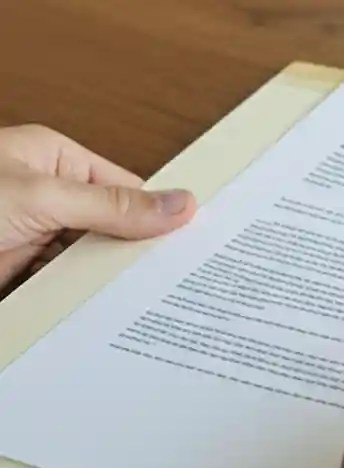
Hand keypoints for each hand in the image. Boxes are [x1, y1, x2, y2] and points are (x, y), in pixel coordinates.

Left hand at [0, 124, 195, 288]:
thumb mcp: (41, 196)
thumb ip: (112, 205)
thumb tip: (178, 204)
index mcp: (55, 159)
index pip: (127, 188)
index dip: (158, 214)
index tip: (192, 239)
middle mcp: (49, 194)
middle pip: (115, 225)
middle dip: (137, 250)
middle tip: (177, 275)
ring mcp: (36, 232)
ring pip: (93, 257)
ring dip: (109, 276)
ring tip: (148, 295)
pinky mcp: (24, 266)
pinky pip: (66, 281)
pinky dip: (82, 295)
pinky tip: (107, 306)